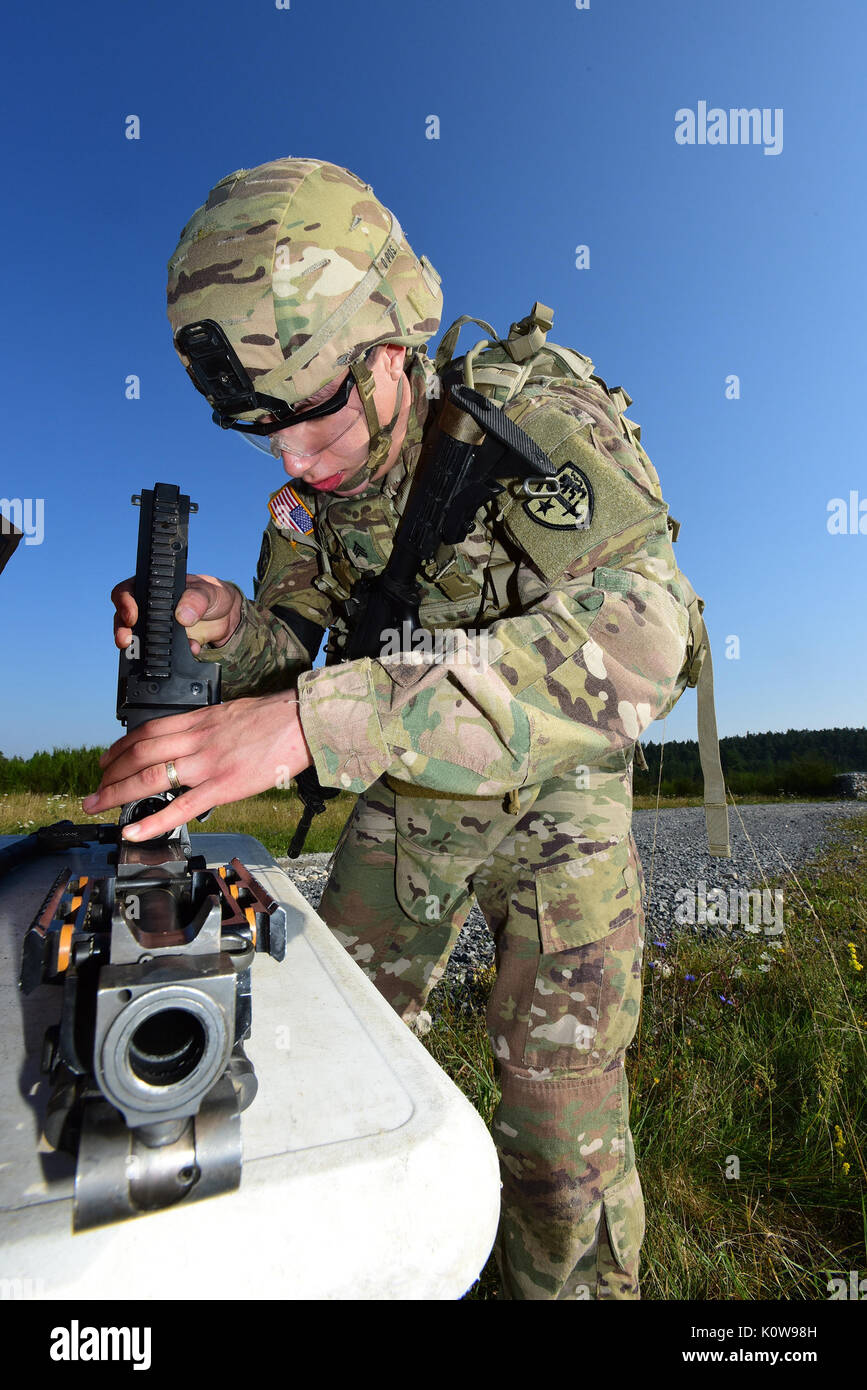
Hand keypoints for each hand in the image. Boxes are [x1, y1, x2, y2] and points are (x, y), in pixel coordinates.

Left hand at [81, 692, 313, 839]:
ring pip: (150, 776)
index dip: (121, 747)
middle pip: (140, 754)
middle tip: (93, 789)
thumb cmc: (275, 717)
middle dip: (110, 773)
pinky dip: (153, 821)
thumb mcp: (231, 713)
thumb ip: (207, 728)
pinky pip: (181, 807)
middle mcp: (196, 739)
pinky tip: (133, 830)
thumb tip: (192, 741)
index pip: (147, 732)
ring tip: (97, 805)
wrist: (303, 720)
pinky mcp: (223, 786)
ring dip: (117, 792)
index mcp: (199, 720)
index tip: (108, 759)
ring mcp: (208, 763)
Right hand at [112, 573, 242, 655]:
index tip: (132, 617)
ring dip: (137, 650)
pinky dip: (171, 658)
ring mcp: (154, 629)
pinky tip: (190, 651)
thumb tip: (182, 616)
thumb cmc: (213, 595)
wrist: (228, 617)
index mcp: (152, 587)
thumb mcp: (208, 591)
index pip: (127, 592)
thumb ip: (197, 599)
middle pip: (123, 619)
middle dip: (121, 631)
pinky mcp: (165, 647)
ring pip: (135, 640)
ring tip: (145, 656)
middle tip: (126, 641)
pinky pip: (158, 655)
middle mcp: (147, 608)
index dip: (124, 603)